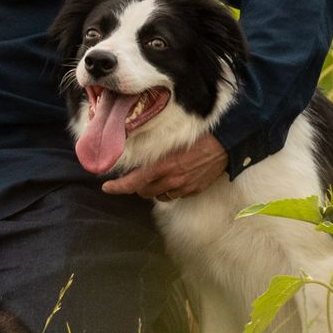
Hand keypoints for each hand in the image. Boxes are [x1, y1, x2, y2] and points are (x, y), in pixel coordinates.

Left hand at [102, 133, 228, 200]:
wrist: (225, 144)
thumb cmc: (197, 136)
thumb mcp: (170, 139)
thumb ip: (153, 149)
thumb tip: (137, 154)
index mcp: (161, 167)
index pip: (132, 183)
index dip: (117, 188)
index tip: (107, 188)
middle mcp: (171, 181)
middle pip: (143, 192)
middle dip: (136, 186)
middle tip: (135, 177)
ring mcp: (183, 188)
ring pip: (159, 196)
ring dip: (153, 189)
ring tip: (155, 178)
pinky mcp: (194, 190)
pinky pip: (175, 195)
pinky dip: (169, 190)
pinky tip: (172, 179)